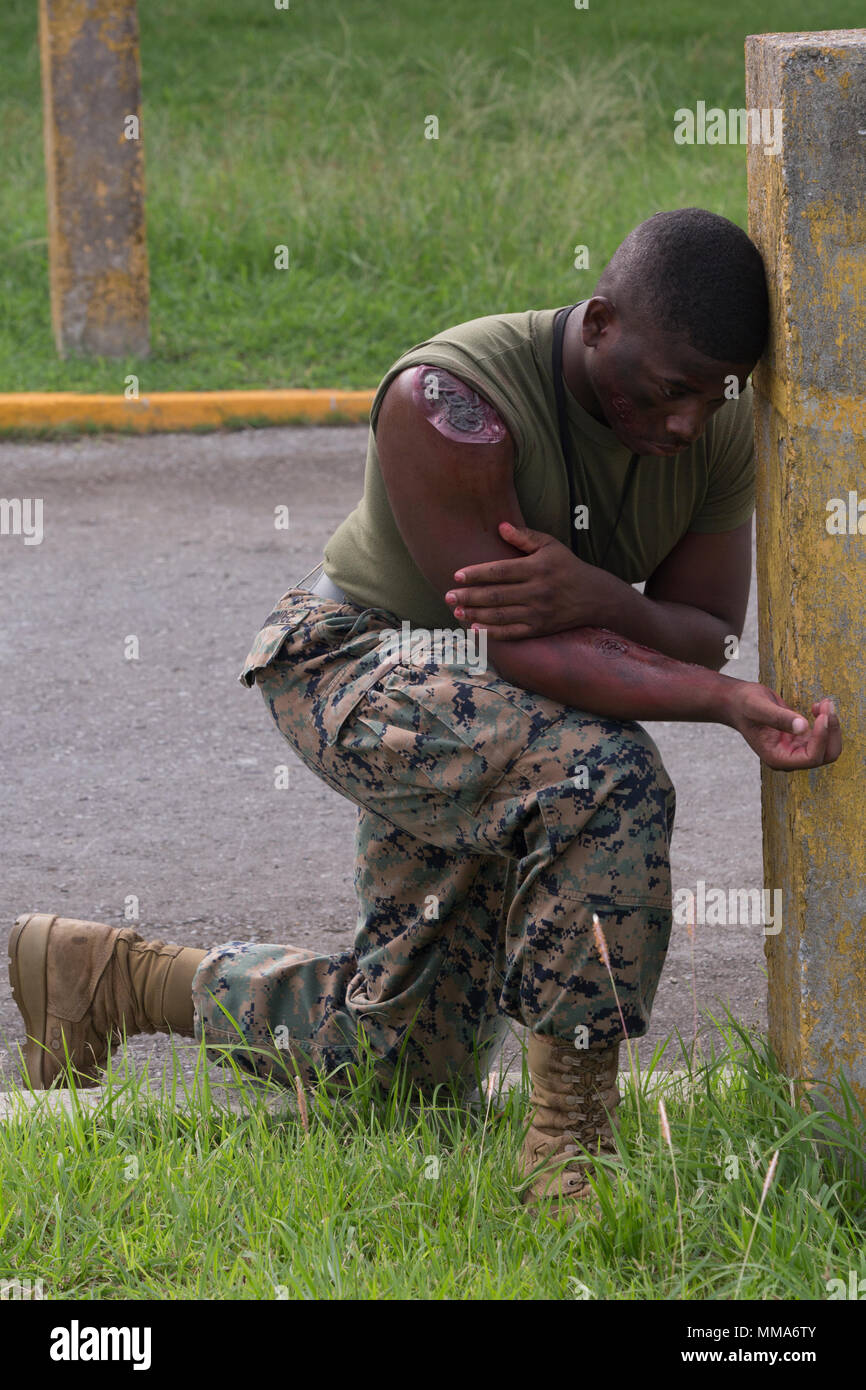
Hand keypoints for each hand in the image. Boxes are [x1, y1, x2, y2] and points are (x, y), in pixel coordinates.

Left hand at [445, 522, 607, 638]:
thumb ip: (524, 537)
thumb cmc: (567, 567)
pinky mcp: (540, 629)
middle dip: (469, 597)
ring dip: (476, 615)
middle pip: (496, 595)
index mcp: (537, 568)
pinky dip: (492, 633)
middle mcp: (537, 591)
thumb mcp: (550, 545)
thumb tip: (500, 526)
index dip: (477, 574)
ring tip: (456, 612)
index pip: (500, 571)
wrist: (594, 597)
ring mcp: (538, 613)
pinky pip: (512, 633)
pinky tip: (475, 629)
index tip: (457, 575)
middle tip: (448, 596)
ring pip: (501, 615)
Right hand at [727, 686, 841, 769]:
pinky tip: (816, 706)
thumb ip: (779, 718)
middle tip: (827, 706)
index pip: (811, 758)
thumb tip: (803, 727)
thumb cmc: (744, 704)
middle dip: (831, 732)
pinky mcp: (800, 739)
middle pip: (825, 755)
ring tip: (824, 703)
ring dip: (831, 724)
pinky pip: (823, 736)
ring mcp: (796, 749)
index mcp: (777, 758)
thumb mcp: (758, 707)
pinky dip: (825, 721)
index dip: (821, 738)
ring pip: (828, 746)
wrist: (738, 702)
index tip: (822, 715)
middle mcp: (788, 758)